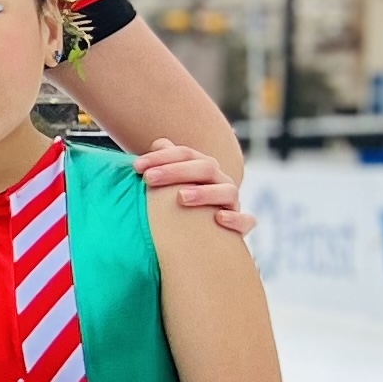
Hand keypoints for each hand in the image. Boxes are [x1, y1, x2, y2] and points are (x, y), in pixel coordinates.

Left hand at [130, 136, 256, 238]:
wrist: (201, 239)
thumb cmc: (178, 207)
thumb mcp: (170, 185)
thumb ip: (165, 165)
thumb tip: (159, 142)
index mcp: (203, 168)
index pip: (186, 154)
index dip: (162, 157)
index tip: (136, 167)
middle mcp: (220, 181)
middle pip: (205, 168)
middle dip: (175, 172)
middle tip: (149, 179)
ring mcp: (232, 203)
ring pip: (227, 191)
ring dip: (205, 193)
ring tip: (181, 197)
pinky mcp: (241, 225)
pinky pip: (246, 221)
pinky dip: (236, 219)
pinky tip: (218, 219)